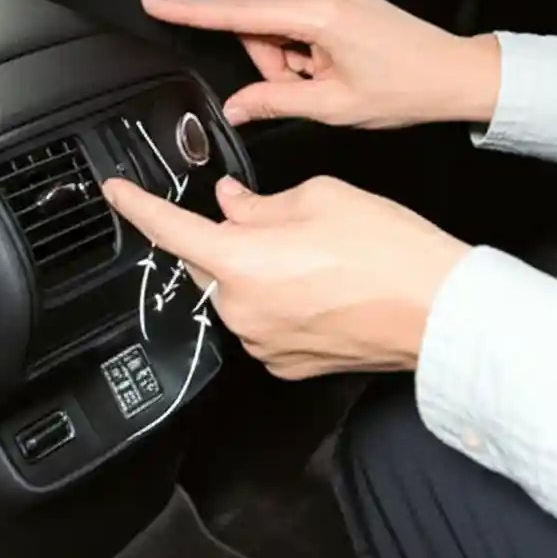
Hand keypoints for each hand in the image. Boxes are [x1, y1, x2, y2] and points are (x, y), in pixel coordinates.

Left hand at [103, 175, 470, 379]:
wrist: (439, 312)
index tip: (117, 193)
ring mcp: (263, 343)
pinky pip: (264, 324)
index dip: (137, 207)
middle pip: (211, 263)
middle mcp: (242, 310)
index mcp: (240, 262)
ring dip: (260, 272)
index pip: (169, 230)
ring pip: (239, 294)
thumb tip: (232, 205)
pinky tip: (321, 290)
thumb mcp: (320, 198)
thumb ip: (261, 204)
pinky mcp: (285, 364)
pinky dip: (279, 303)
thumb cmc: (390, 253)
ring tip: (319, 259)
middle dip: (232, 239)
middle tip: (283, 224)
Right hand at [143, 0, 500, 128]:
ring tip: (328, 81)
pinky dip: (304, 52)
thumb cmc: (405, 87)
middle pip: (258, 29)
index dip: (190, 12)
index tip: (155, 3)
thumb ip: (273, 103)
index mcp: (315, 15)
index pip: (236, 13)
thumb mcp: (331, 106)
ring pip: (276, 31)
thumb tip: (235, 107)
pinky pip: (297, 24)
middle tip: (308, 90)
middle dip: (271, 66)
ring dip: (290, 63)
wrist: (452, 73)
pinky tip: (334, 68)